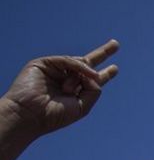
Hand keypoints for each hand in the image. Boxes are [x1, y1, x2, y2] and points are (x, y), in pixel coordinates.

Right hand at [1, 40, 119, 135]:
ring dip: (79, 78)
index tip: (115, 68)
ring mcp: (55, 70)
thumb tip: (95, 73)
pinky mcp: (45, 63)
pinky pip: (68, 60)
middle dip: (102, 54)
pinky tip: (87, 73)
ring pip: (79, 65)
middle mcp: (66, 79)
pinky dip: (79, 66)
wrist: (30, 115)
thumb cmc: (55, 115)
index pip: (92, 80)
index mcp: (75, 91)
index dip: (104, 74)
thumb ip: (94, 89)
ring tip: (68, 91)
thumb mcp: (83, 105)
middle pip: (87, 63)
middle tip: (116, 44)